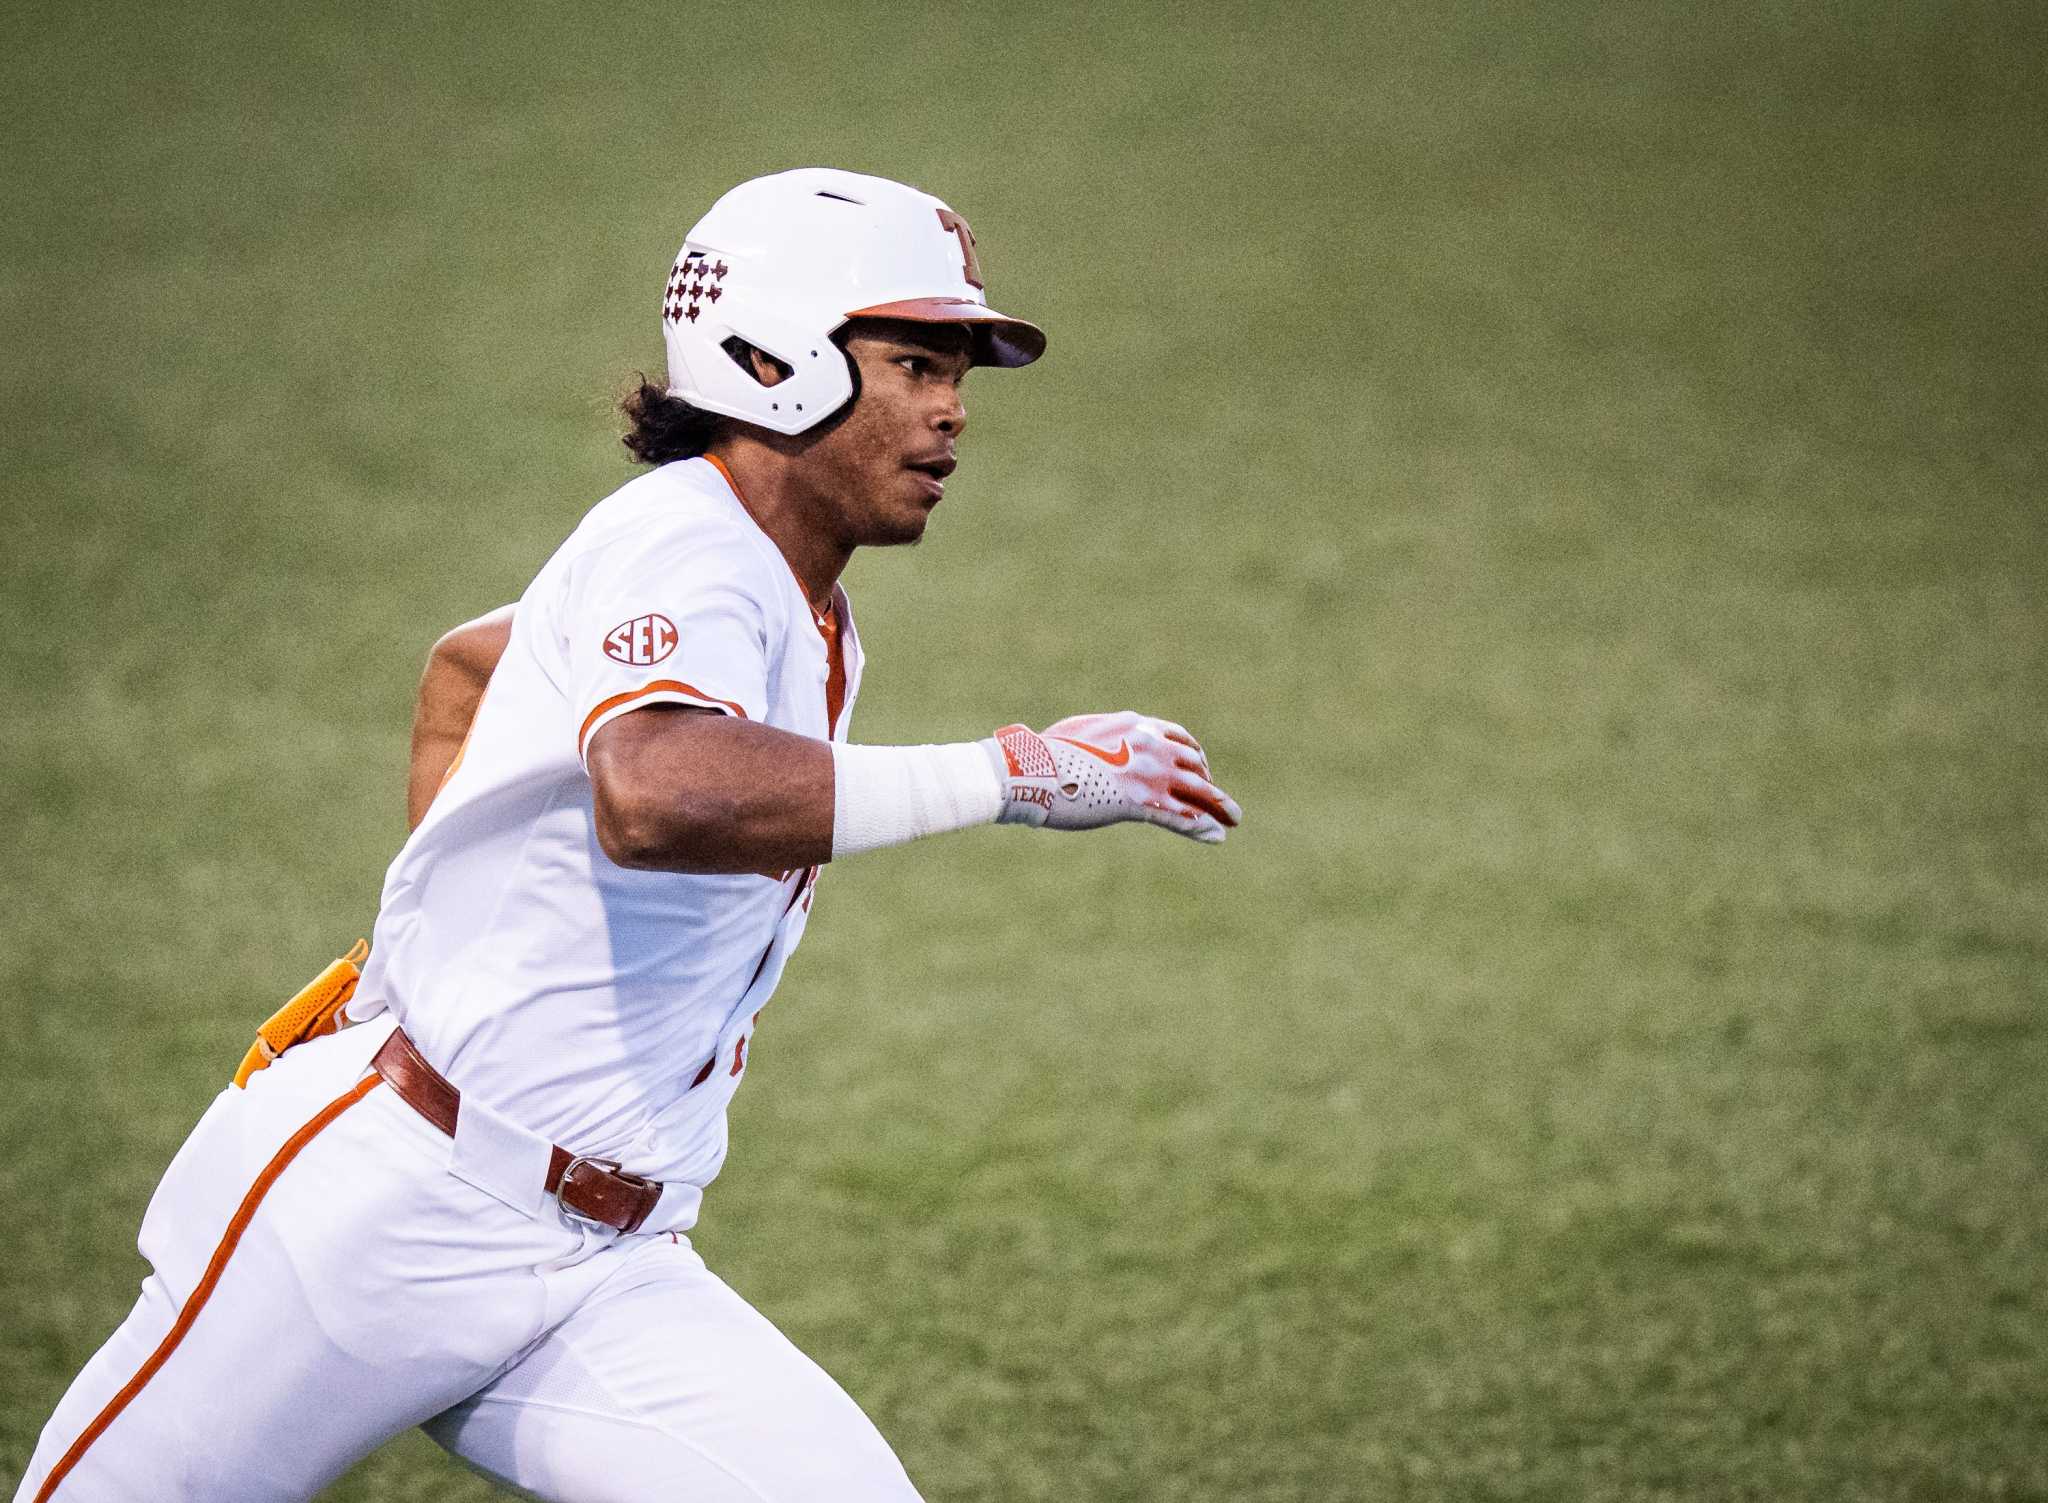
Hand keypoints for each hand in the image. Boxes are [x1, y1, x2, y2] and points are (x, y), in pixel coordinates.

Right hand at [982, 711, 1242, 843]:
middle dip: (1209, 782)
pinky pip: (1181, 817)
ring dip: (1221, 806)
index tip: (1198, 769)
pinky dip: (1202, 827)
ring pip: (1198, 791)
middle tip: (1218, 800)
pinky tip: (1216, 836)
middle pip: (1193, 764)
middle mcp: (1150, 745)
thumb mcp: (1078, 735)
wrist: (1032, 767)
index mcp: (1135, 725)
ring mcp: (1148, 774)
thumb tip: (1089, 747)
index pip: (1179, 737)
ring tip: (1235, 820)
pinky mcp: (1139, 803)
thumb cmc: (1042, 753)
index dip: (1193, 755)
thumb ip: (1099, 739)